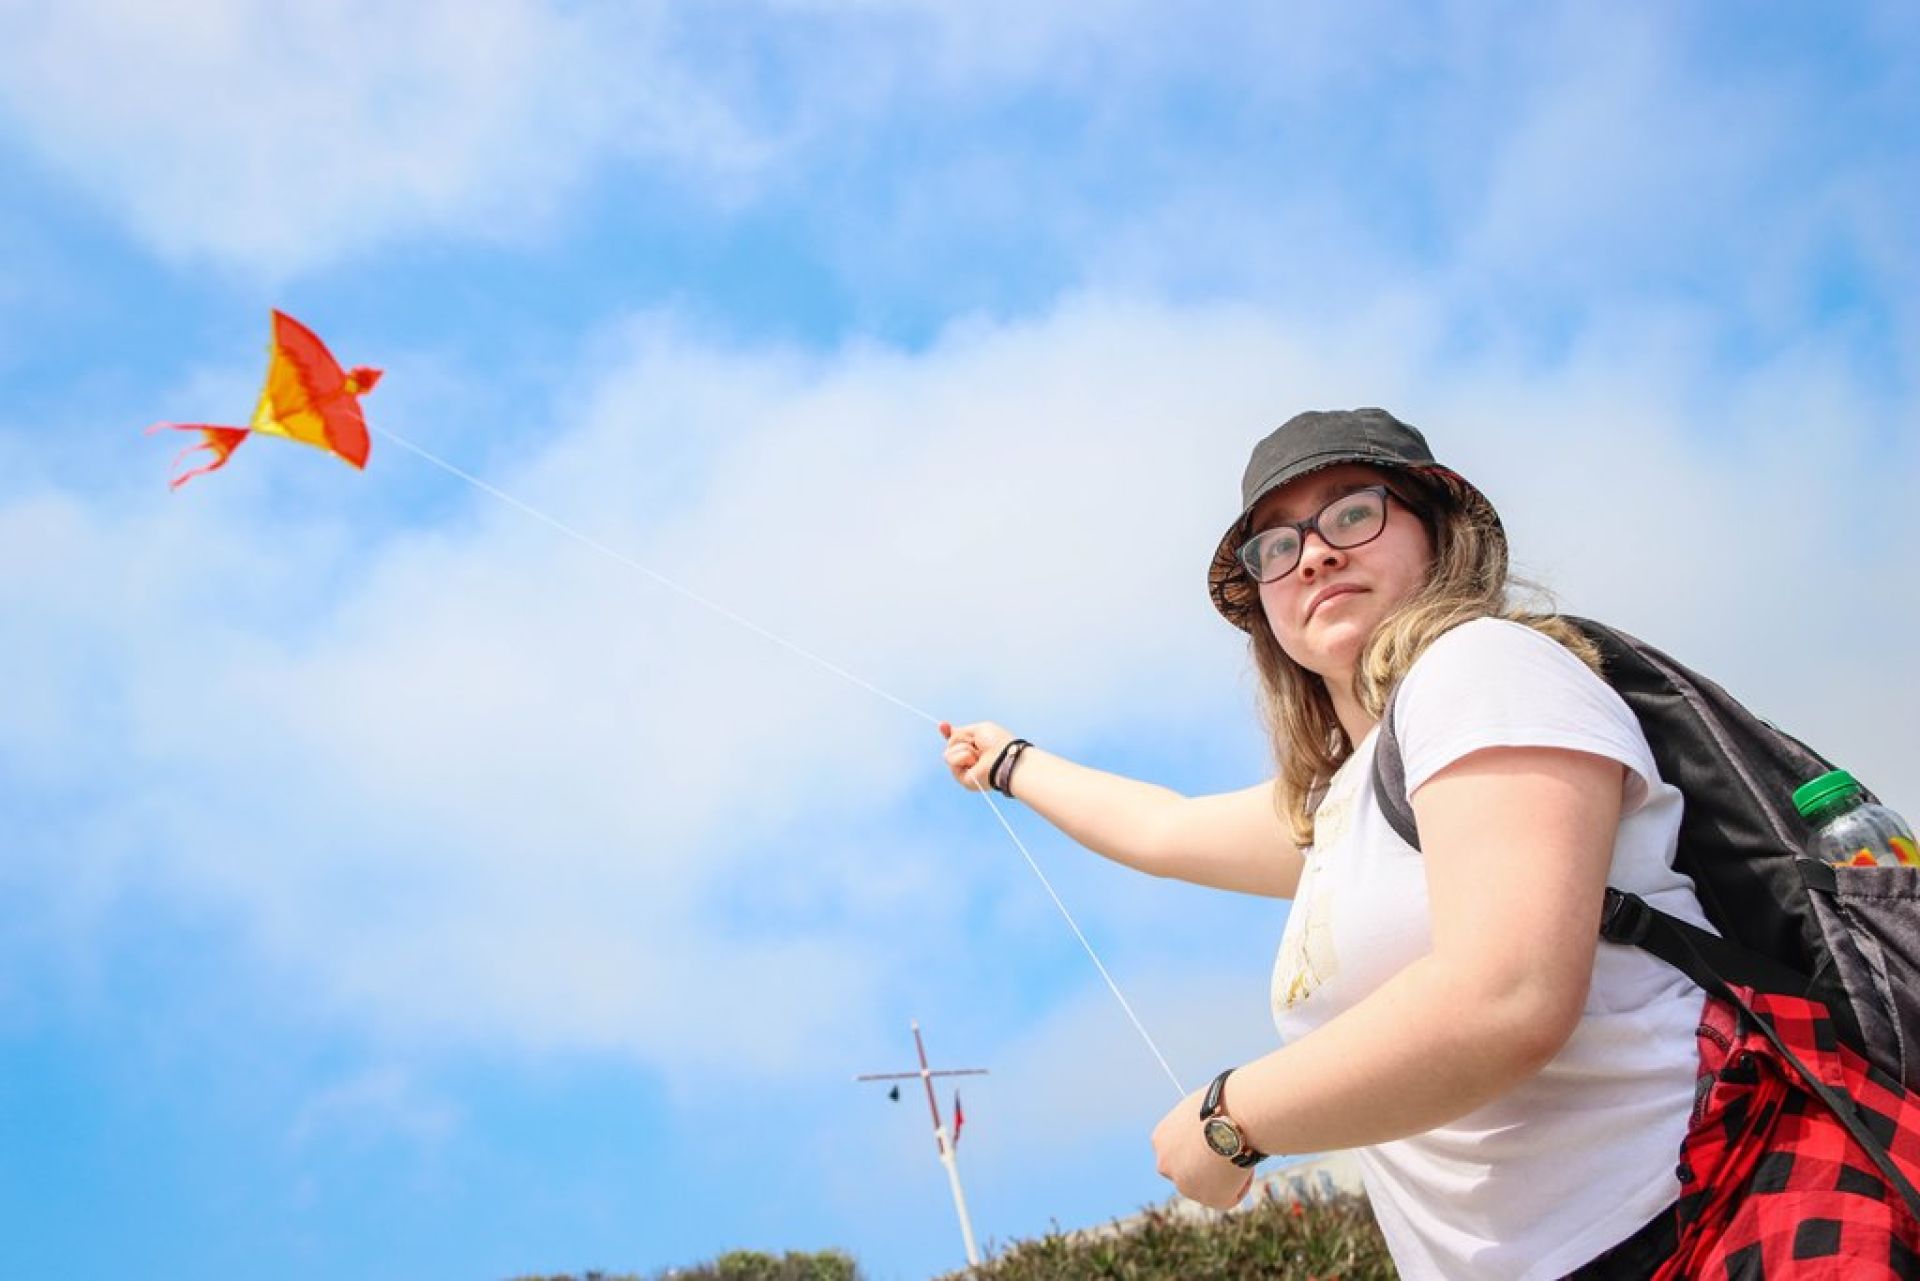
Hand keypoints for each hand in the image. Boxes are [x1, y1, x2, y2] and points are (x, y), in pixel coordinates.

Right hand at [939, 721, 1014, 791]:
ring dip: (963, 749)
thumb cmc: (997, 742)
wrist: (1003, 757)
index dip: (948, 732)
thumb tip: (949, 730)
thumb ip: (963, 731)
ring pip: (948, 753)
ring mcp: (964, 768)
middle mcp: (968, 757)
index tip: (942, 725)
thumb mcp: (980, 729)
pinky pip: (951, 762)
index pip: (956, 740)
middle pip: (950, 744)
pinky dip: (962, 757)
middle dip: (960, 739)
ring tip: (977, 754)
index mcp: (974, 746)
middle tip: (976, 743)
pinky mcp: (961, 777)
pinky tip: (973, 761)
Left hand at [1152, 1087, 1254, 1209]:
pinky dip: (1241, 1184)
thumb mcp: (1201, 1108)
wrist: (1232, 1117)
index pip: (1178, 1149)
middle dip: (1205, 1166)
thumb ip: (1199, 1124)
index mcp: (1161, 1139)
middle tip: (1230, 1153)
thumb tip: (1213, 1127)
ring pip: (1208, 1186)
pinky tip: (1247, 1164)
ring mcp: (1185, 1185)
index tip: (1216, 1139)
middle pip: (1187, 1171)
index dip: (1198, 1146)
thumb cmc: (1222, 1102)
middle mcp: (1166, 1164)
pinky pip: (1230, 1196)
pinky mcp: (1210, 1199)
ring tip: (1241, 1154)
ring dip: (1224, 1175)